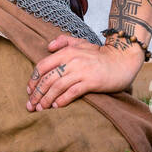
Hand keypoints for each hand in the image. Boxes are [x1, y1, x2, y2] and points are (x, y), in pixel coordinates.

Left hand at [25, 34, 145, 110]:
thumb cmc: (100, 54)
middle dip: (36, 94)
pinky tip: (56, 107)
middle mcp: (72, 61)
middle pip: (47, 79)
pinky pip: (72, 92)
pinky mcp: (91, 82)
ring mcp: (81, 71)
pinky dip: (62, 100)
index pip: (43, 66)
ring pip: (57, 87)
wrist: (122, 60)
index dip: (33, 79)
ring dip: (46, 100)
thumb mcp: (81, 43)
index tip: (29, 90)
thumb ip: (64, 41)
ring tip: (40, 109)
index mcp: (67, 52)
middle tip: (30, 105)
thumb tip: (49, 46)